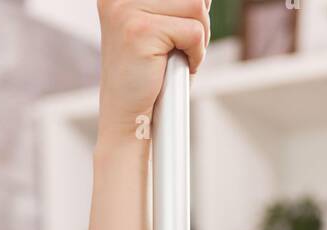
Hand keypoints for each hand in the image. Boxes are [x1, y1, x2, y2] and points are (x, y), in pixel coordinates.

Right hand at [97, 0, 210, 136]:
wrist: (128, 121)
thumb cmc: (147, 79)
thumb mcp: (159, 29)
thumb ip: (175, 4)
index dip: (191, 6)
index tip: (180, 31)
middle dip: (198, 20)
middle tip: (181, 48)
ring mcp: (127, 9)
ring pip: (196, 5)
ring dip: (199, 38)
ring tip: (179, 58)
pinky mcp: (141, 30)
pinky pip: (193, 32)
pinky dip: (196, 54)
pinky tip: (179, 68)